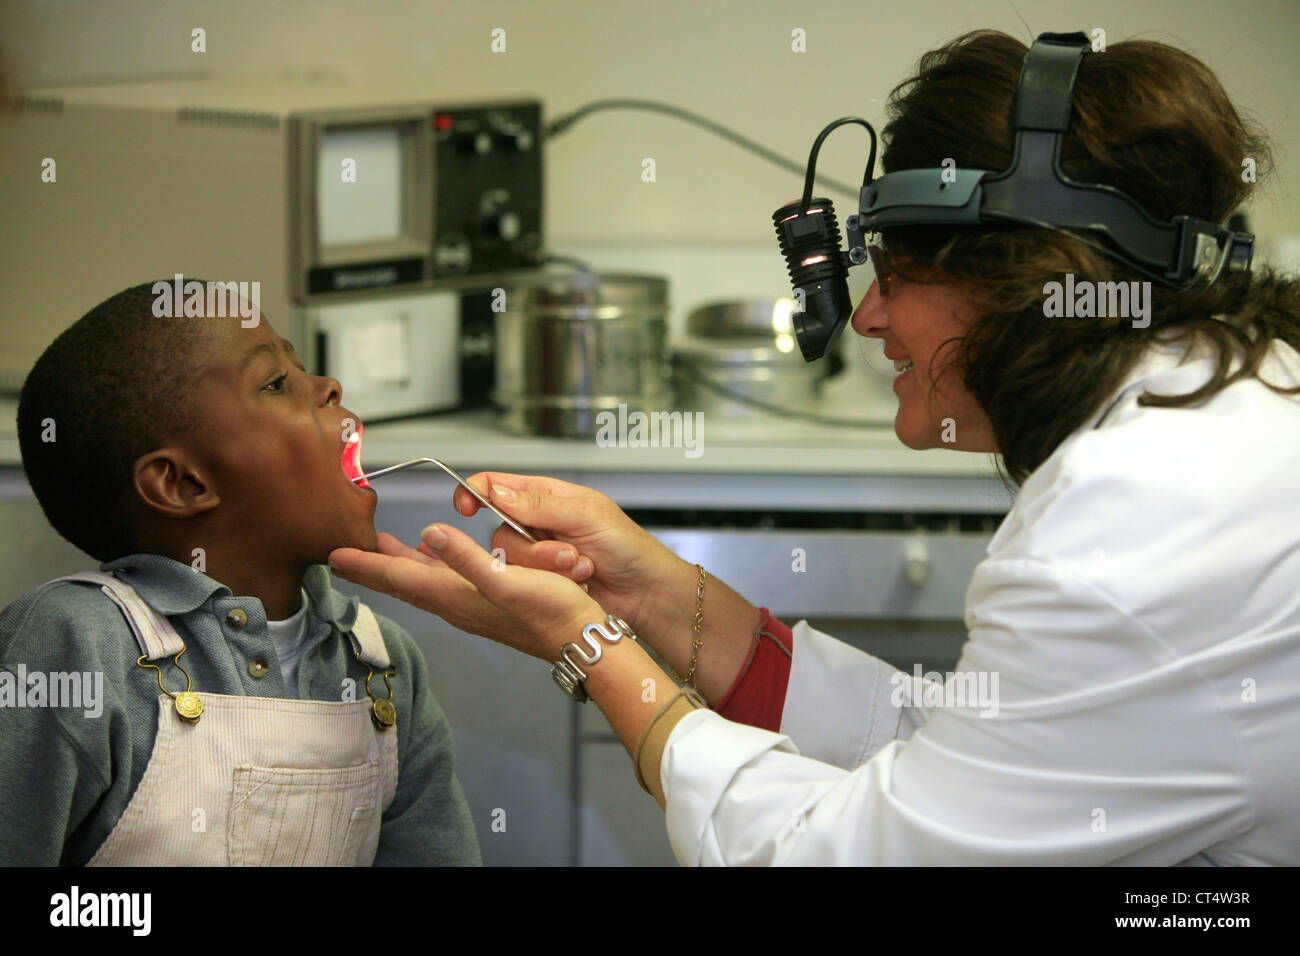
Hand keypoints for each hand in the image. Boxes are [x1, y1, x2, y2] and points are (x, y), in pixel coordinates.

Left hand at [328, 529, 604, 662]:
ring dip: (399, 569)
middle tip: (345, 554)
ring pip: (424, 585)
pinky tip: (438, 561)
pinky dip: (429, 571)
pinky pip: (446, 586)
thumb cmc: (554, 611)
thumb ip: (467, 558)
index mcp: (455, 595)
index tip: (333, 555)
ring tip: (382, 552)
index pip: (398, 579)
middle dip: (373, 568)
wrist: (583, 641)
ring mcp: (472, 609)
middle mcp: (457, 605)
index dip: (364, 565)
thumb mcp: (509, 579)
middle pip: (404, 584)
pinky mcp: (489, 608)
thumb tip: (429, 534)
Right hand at [450, 473, 691, 646]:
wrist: (646, 592)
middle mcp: (537, 523)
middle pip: (501, 531)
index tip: (464, 507)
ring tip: (582, 568)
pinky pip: (526, 583)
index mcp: (546, 495)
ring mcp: (539, 553)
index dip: (474, 492)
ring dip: (549, 567)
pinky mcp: (543, 581)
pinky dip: (554, 583)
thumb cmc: (628, 546)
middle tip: (568, 555)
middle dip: (533, 549)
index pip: (496, 485)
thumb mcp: (586, 515)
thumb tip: (495, 491)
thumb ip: (538, 505)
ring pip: (512, 561)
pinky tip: (580, 582)